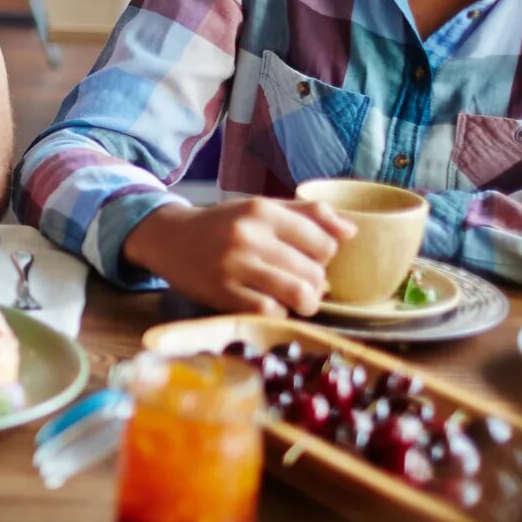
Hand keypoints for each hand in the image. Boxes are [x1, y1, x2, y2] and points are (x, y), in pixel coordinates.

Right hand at [123, 198, 356, 315]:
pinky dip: (278, 313)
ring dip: (305, 302)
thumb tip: (352, 231)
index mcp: (263, 210)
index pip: (325, 243)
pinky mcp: (222, 292)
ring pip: (299, 293)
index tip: (309, 260)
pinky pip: (269, 311)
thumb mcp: (261, 208)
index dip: (324, 257)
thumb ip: (307, 213)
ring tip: (297, 300)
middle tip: (302, 283)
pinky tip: (270, 305)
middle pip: (315, 272)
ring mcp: (235, 265)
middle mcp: (249, 236)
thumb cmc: (222, 225)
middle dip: (316, 283)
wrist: (168, 238)